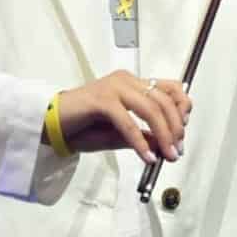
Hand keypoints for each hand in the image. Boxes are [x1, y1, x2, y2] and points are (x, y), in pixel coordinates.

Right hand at [48, 70, 191, 165]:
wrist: (53, 126)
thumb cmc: (85, 128)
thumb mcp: (122, 134)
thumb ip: (145, 135)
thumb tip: (169, 146)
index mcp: (133, 83)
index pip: (170, 87)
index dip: (182, 106)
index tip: (183, 130)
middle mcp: (126, 80)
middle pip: (164, 99)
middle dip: (175, 127)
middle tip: (177, 150)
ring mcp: (114, 88)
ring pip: (151, 108)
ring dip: (164, 134)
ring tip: (168, 155)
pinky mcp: (101, 100)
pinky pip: (128, 121)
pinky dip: (140, 141)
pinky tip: (147, 156)